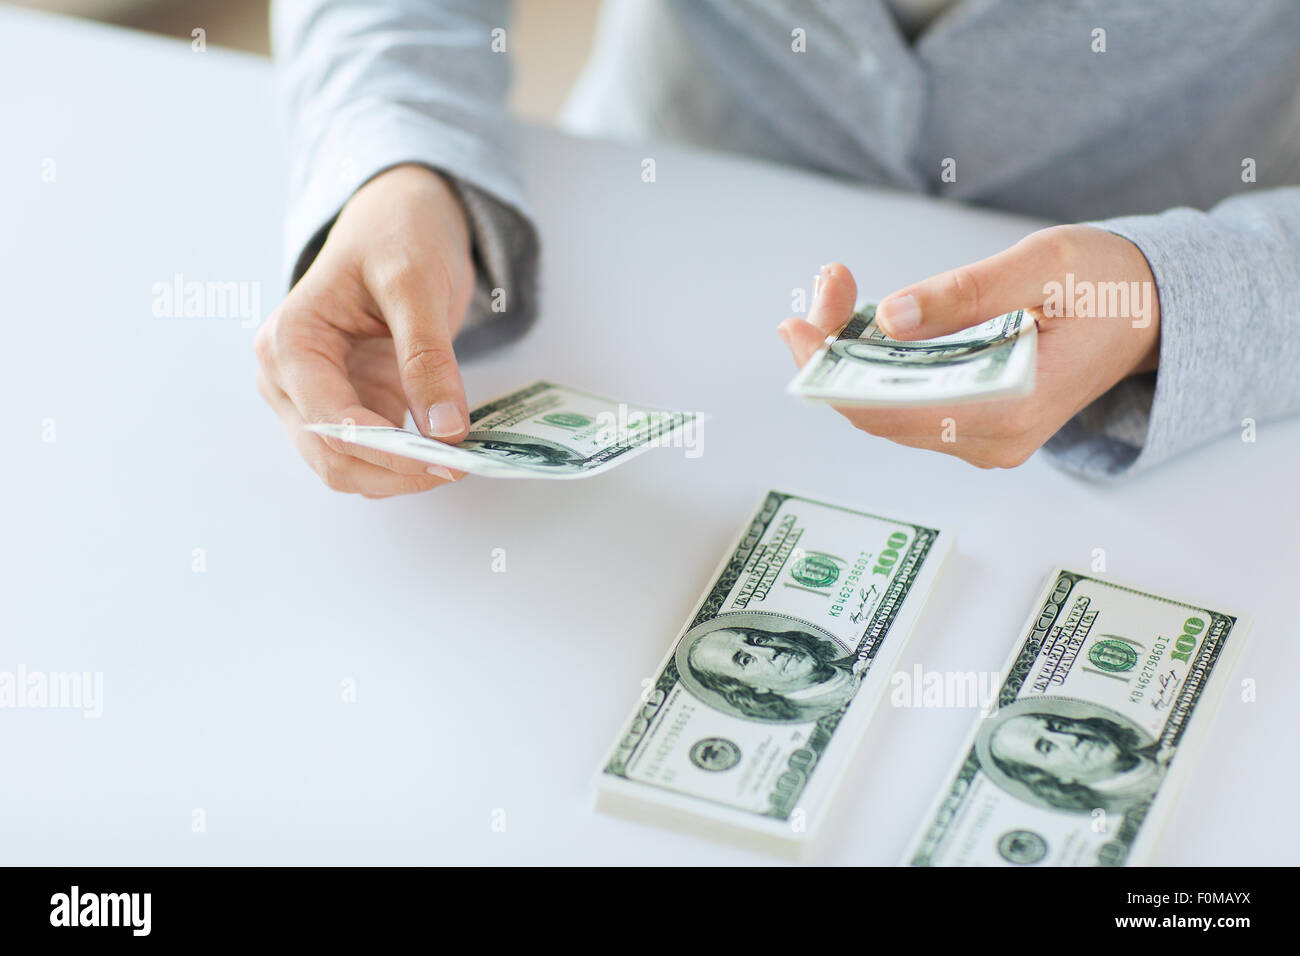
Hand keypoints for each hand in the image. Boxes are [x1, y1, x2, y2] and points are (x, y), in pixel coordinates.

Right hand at [256, 164, 475, 495]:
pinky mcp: (348, 404)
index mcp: (289, 343)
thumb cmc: (397, 235)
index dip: (387, 452)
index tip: (446, 462)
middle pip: (332, 458)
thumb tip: (446, 430)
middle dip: (395, 472)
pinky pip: (372, 453)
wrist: (400, 218)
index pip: (330, 423)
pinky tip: (447, 450)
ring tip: (460, 458)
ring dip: (401, 474)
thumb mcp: (416, 284)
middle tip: (461, 466)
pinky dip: (406, 461)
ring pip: (350, 466)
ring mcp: (314, 396)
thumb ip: (427, 357)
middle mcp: (287, 378)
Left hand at [778, 225, 1160, 467]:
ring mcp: (982, 441)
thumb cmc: (1106, 284)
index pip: (898, 411)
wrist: (1150, 314)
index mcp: (1015, 409)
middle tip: (820, 289)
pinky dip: (876, 364)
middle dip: (834, 354)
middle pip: (881, 413)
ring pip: (887, 410)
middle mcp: (992, 441)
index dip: (836, 373)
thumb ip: (969, 293)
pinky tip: (862, 320)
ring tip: (836, 291)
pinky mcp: (972, 427)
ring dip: (850, 357)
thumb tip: (891, 316)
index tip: (801, 325)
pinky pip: (906, 404)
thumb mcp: (1045, 264)